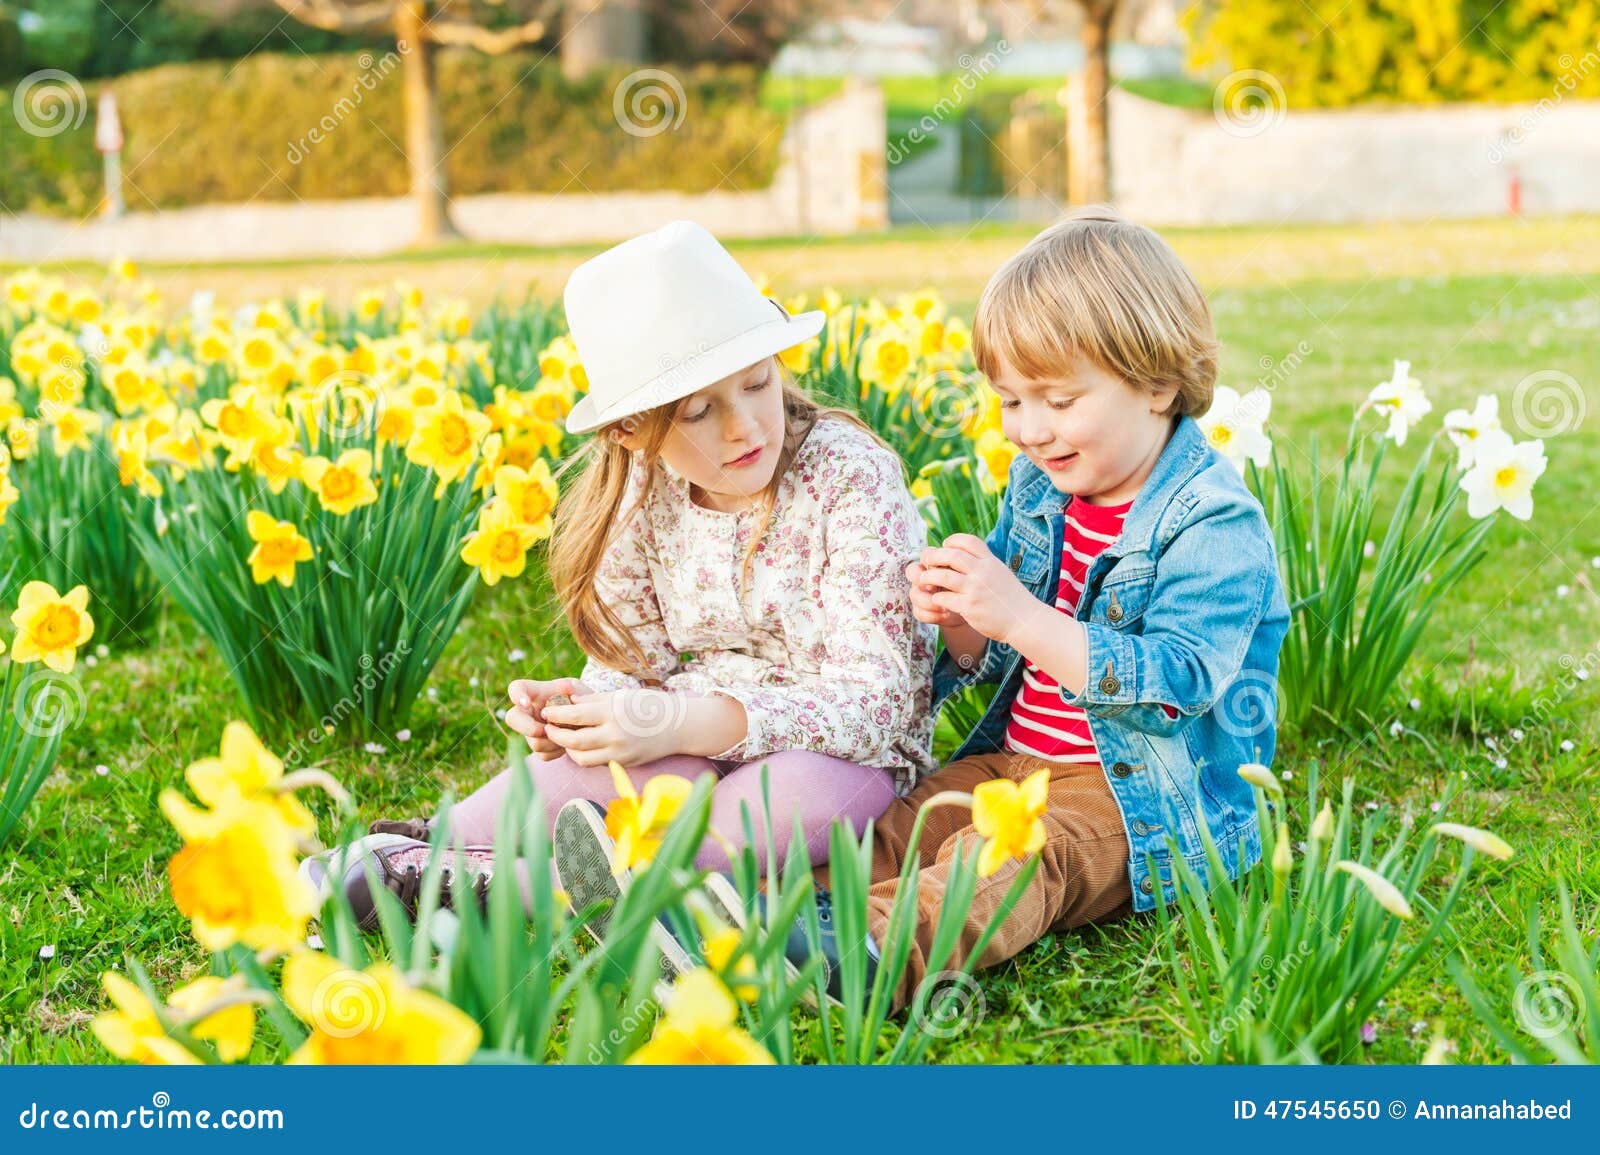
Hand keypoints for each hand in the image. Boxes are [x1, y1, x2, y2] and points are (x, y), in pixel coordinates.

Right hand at [506, 676, 592, 760]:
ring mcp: (531, 730)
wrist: (589, 721)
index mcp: (537, 693)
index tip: (526, 703)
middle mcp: (529, 712)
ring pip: (533, 742)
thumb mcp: (581, 691)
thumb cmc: (582, 700)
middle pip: (513, 718)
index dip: (516, 695)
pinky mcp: (539, 746)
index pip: (517, 688)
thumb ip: (574, 688)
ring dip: (552, 741)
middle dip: (529, 728)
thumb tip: (564, 686)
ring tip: (569, 734)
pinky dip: (558, 751)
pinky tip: (568, 743)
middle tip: (547, 729)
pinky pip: (543, 754)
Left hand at [539, 687, 686, 767]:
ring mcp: (620, 753)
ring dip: (568, 749)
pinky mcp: (623, 764)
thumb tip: (565, 696)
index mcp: (613, 712)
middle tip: (548, 728)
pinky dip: (585, 755)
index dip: (556, 715)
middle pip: (573, 740)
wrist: (677, 727)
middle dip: (556, 735)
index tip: (545, 712)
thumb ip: (591, 698)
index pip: (575, 715)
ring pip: (581, 758)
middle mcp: (615, 735)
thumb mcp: (619, 695)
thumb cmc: (647, 705)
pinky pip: (596, 763)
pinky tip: (582, 746)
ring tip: (565, 738)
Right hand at [905, 559, 968, 627]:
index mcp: (937, 562)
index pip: (926, 554)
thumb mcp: (972, 573)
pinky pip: (918, 612)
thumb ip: (966, 563)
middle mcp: (926, 575)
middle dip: (922, 579)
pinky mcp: (923, 609)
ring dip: (928, 601)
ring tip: (945, 607)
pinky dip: (931, 615)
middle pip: (912, 571)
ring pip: (914, 594)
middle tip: (934, 588)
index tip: (946, 568)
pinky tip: (944, 616)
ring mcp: (922, 592)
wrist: (976, 607)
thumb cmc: (974, 585)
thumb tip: (964, 560)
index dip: (931, 560)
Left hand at [917, 533, 1041, 646]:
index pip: (968, 541)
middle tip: (926, 562)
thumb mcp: (1001, 573)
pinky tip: (937, 599)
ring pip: (943, 576)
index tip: (944, 547)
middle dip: (934, 556)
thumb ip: (984, 564)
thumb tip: (962, 554)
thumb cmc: (1011, 598)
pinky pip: (944, 598)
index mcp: (991, 562)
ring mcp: (975, 590)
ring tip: (924, 580)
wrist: (1024, 620)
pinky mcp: (969, 607)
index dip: (952, 541)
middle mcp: (983, 572)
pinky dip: (936, 597)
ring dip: (929, 577)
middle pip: (951, 555)